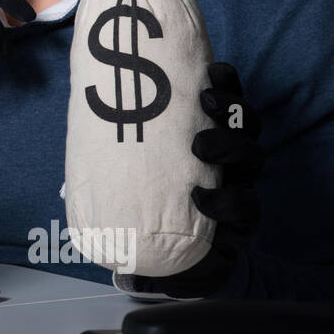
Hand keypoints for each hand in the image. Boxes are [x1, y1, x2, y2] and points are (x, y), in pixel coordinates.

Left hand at [113, 61, 263, 298]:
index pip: (226, 102)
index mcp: (207, 135)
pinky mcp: (240, 224)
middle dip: (232, 110)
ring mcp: (238, 188)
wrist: (166, 262)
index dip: (227, 83)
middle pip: (247, 123)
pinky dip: (229, 203)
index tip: (210, 71)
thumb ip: (111, 153)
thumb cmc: (144, 205)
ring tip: (200, 149)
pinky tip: (203, 200)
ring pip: (254, 157)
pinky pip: (248, 209)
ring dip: (233, 147)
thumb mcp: (126, 172)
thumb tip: (79, 109)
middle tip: (204, 106)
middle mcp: (229, 159)